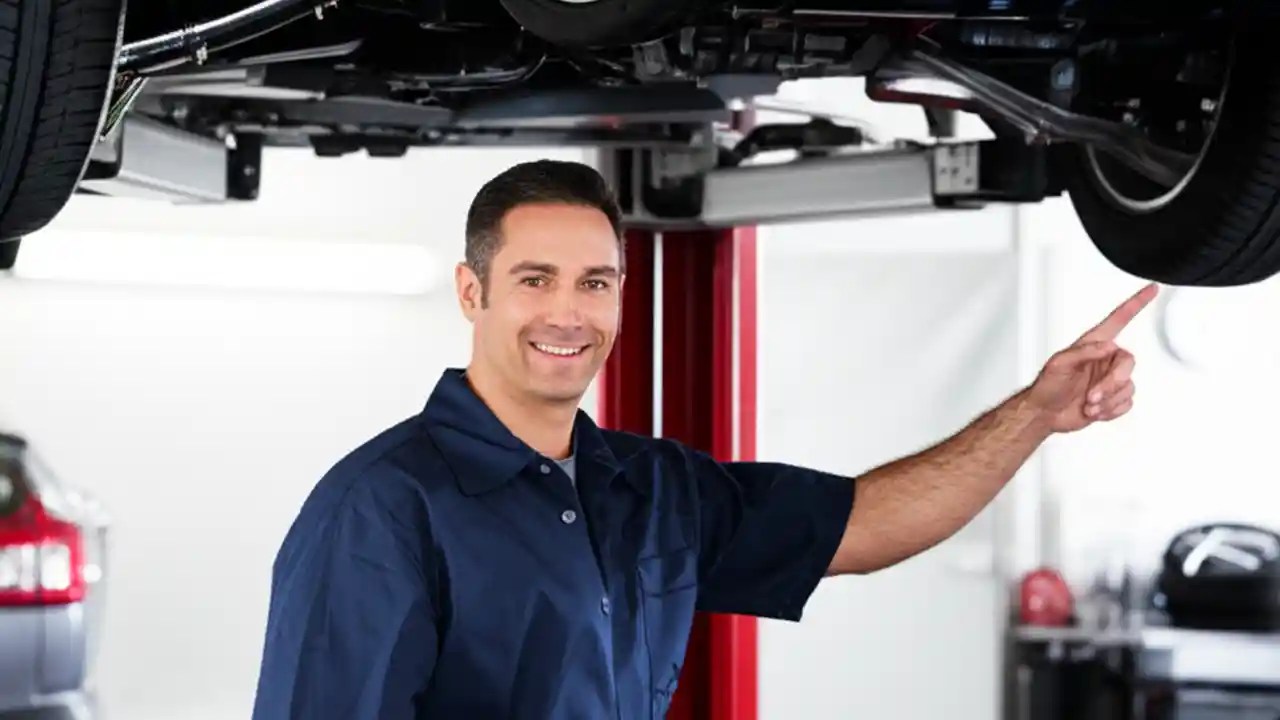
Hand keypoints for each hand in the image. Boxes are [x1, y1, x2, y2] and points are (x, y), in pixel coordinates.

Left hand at [1025, 283, 1159, 433]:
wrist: (1045, 413)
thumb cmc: (1047, 386)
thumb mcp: (1058, 364)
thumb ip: (1083, 352)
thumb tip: (1107, 346)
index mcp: (1093, 344)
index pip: (1119, 319)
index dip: (1136, 304)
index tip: (1151, 289)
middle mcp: (1105, 359)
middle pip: (1128, 364)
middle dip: (1111, 384)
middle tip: (1092, 396)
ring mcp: (1110, 379)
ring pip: (1128, 387)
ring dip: (1108, 400)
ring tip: (1088, 404)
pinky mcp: (1113, 398)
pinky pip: (1127, 403)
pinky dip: (1111, 411)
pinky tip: (1095, 411)